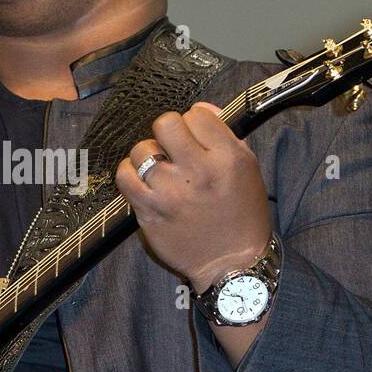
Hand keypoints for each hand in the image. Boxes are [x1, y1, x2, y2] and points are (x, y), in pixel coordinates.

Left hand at [116, 102, 272, 291]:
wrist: (232, 263)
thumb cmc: (242, 214)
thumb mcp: (246, 168)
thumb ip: (223, 134)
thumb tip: (199, 108)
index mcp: (228, 159)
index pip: (197, 114)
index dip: (194, 124)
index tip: (197, 139)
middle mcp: (198, 172)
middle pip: (165, 123)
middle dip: (168, 132)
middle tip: (173, 149)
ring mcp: (171, 193)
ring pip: (141, 149)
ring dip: (148, 156)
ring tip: (160, 169)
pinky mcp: (149, 212)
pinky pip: (125, 176)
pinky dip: (130, 174)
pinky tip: (143, 181)